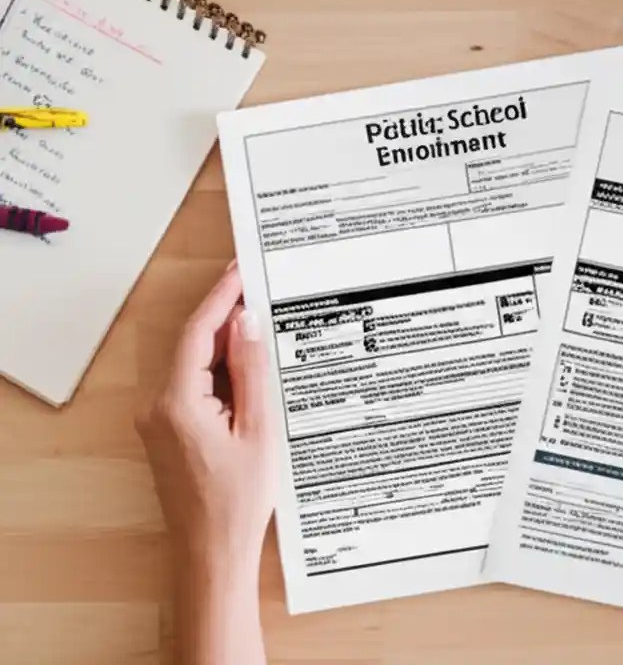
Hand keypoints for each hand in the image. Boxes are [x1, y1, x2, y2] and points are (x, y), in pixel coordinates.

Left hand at [137, 263, 273, 664]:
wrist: (212, 553)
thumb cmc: (238, 503)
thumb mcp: (257, 430)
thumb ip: (251, 372)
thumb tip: (247, 324)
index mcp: (177, 402)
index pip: (198, 333)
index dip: (221, 298)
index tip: (241, 272)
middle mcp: (157, 407)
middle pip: (193, 346)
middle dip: (225, 317)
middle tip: (258, 287)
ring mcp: (159, 422)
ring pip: (195, 368)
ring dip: (225, 346)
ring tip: (262, 324)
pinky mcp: (168, 433)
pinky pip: (193, 389)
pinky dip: (220, 374)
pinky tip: (248, 369)